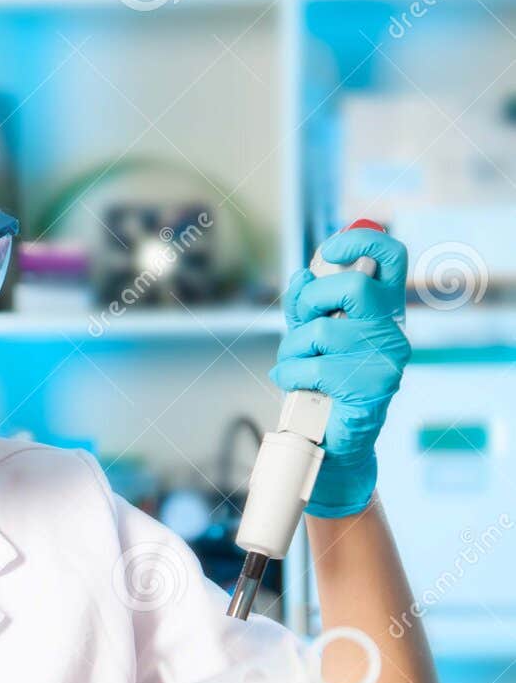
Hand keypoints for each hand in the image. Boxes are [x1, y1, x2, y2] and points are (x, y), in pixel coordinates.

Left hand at [269, 227, 410, 517]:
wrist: (335, 442)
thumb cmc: (324, 386)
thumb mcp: (311, 339)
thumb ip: (306, 308)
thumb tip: (301, 275)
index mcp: (383, 310)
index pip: (392, 256)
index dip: (362, 240)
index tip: (331, 250)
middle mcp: (392, 330)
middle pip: (352, 287)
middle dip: (310, 304)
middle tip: (301, 327)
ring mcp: (386, 358)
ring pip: (322, 332)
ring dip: (292, 350)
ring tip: (293, 368)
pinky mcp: (373, 387)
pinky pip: (315, 367)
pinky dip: (292, 376)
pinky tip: (294, 385)